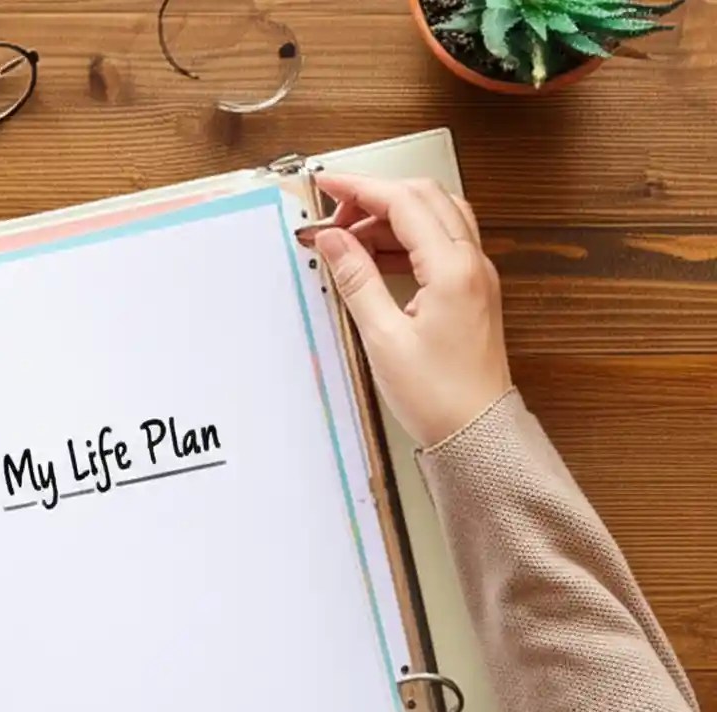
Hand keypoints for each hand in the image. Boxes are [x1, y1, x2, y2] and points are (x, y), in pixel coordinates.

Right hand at [304, 174, 511, 446]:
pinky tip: (376, 260)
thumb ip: (356, 279)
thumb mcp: (383, 337)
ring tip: (350, 242)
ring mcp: (476, 275)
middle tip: (335, 218)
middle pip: (424, 197)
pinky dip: (406, 239)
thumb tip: (333, 240)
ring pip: (435, 216)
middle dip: (375, 196)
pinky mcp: (471, 291)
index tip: (326, 185)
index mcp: (452, 269)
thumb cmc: (439, 397)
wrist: (477, 434)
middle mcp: (472, 264)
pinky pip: (440, 243)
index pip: (403, 201)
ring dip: (391, 217)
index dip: (359, 187)